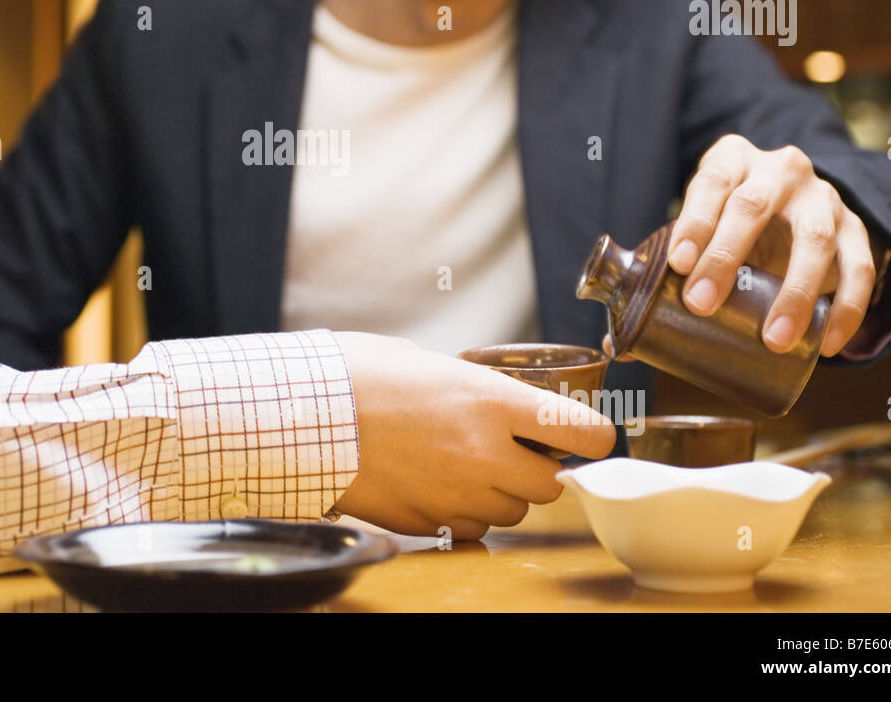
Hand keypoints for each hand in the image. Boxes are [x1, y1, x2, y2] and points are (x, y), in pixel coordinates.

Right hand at [331, 332, 615, 539]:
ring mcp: (455, 493)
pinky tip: (437, 485)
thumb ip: (475, 389)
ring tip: (463, 463)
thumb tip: (500, 403)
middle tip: (511, 447)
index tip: (586, 435)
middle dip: (536, 468)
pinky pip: (469, 528)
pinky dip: (464, 512)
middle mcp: (484, 454)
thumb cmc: (357, 375)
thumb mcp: (428, 362)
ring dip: (501, 493)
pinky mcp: (426, 521)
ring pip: (511, 511)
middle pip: (549, 484)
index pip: (582, 433)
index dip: (590, 436)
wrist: (300, 415)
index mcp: (491, 401)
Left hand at [666, 134, 877, 357]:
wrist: (792, 203)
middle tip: (703, 305)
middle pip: (753, 207)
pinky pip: (859, 266)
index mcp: (732, 160)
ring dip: (794, 291)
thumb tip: (619, 339)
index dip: (695, 221)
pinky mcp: (856, 227)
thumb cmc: (729, 220)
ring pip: (813, 238)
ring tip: (773, 339)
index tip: (679, 263)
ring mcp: (823, 197)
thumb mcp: (702, 226)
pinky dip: (846, 308)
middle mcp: (780, 170)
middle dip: (725, 257)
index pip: (710, 183)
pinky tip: (827, 344)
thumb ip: (667, 269)